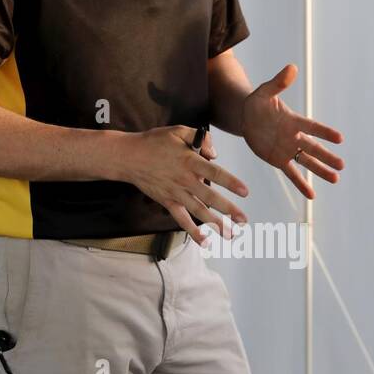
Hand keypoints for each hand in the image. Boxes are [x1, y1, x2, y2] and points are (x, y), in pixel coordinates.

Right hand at [126, 125, 247, 244]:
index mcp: (190, 161)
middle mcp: (185, 180)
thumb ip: (200, 138)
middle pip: (210, 197)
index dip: (231, 182)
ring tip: (230, 234)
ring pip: (199, 211)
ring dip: (215, 224)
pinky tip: (205, 242)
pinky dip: (192, 231)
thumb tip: (215, 154)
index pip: (215, 173)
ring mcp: (176, 193)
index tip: (245, 192)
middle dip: (228, 210)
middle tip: (243, 220)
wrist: (129, 157)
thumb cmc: (154, 142)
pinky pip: (181, 219)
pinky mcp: (167, 202)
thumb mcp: (178, 130)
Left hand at [241, 64, 343, 198]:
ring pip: (307, 162)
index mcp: (293, 121)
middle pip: (313, 149)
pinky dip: (301, 184)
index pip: (312, 127)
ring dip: (320, 171)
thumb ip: (278, 83)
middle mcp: (294, 137)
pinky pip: (292, 173)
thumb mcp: (265, 92)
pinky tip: (312, 195)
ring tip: (336, 179)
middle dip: (326, 157)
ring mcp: (288, 149)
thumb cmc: (258, 103)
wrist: (247, 117)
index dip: (324, 133)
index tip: (339, 138)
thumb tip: (291, 68)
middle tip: (341, 165)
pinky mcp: (279, 159)